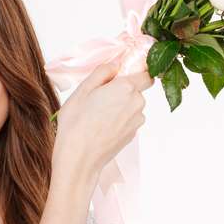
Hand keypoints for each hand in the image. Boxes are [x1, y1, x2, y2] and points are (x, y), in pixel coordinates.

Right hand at [51, 58, 147, 182]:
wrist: (79, 158)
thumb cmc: (77, 123)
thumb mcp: (83, 89)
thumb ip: (102, 72)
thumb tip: (115, 65)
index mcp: (126, 88)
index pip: (146, 75)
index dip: (137, 73)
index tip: (123, 76)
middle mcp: (137, 104)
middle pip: (137, 91)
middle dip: (123, 91)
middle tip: (100, 98)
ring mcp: (136, 122)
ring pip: (133, 107)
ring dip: (121, 107)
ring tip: (98, 115)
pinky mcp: (133, 135)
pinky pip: (129, 121)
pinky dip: (119, 121)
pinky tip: (102, 127)